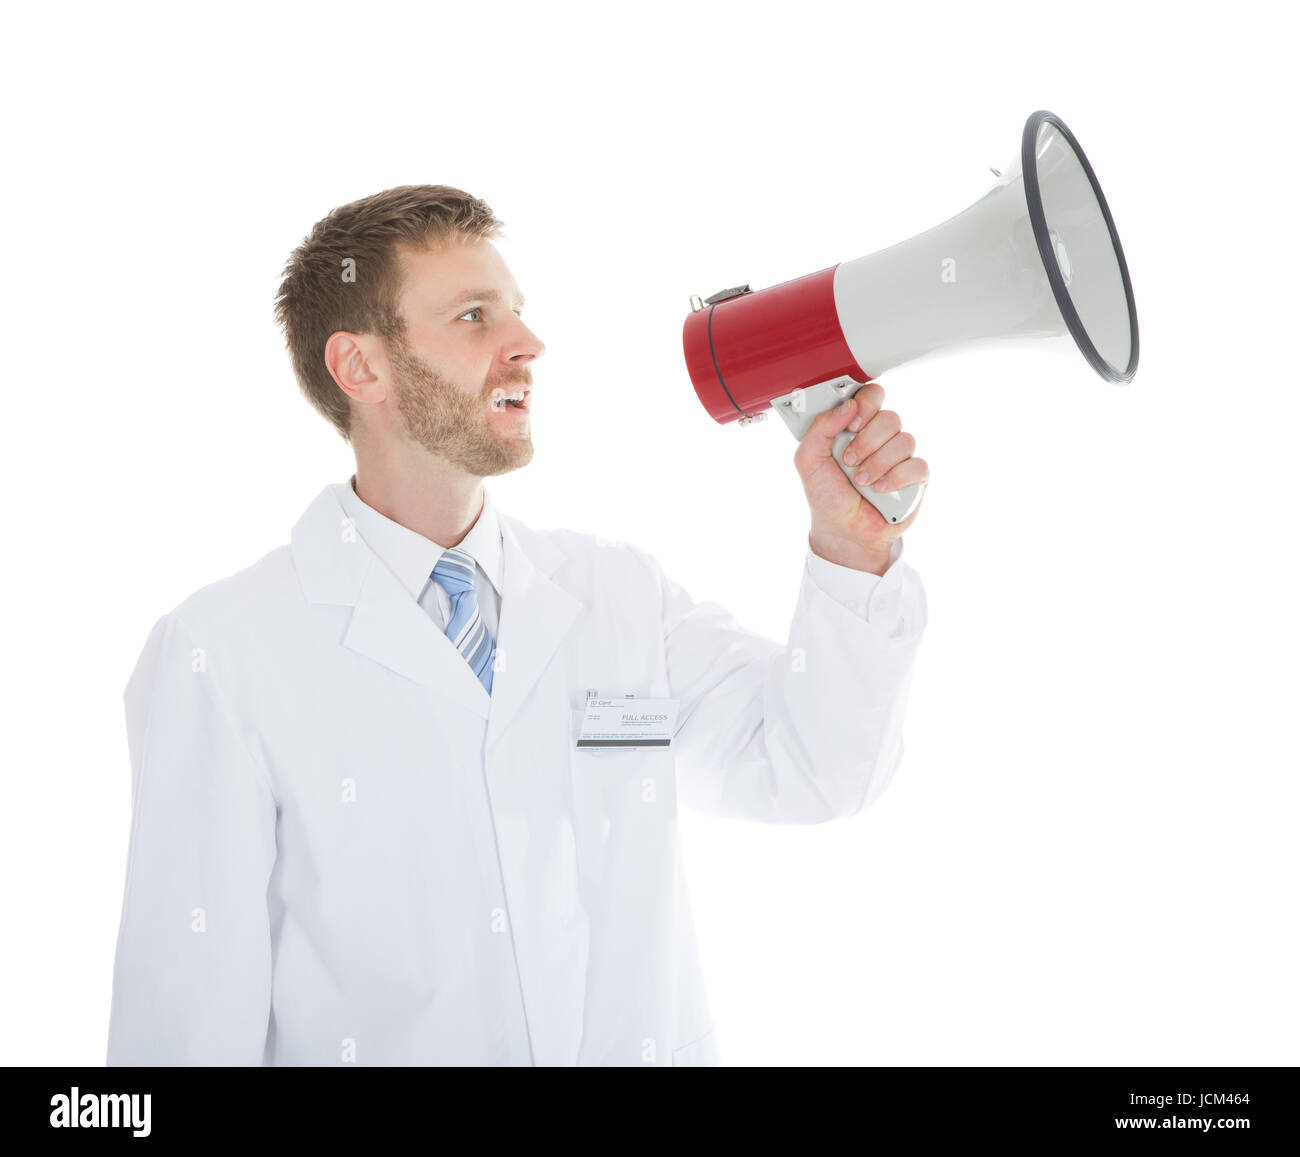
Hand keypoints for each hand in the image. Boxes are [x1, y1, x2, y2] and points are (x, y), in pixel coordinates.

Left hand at [793, 381, 928, 573]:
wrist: (841, 530)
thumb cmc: (827, 495)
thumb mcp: (808, 460)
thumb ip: (820, 428)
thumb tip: (848, 405)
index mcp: (856, 426)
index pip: (873, 395)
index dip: (866, 404)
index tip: (852, 424)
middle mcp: (881, 437)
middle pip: (890, 417)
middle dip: (867, 442)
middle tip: (849, 461)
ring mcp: (900, 456)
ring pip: (904, 440)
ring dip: (878, 463)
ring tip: (862, 482)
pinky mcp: (916, 478)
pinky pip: (918, 465)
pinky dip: (896, 478)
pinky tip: (880, 490)